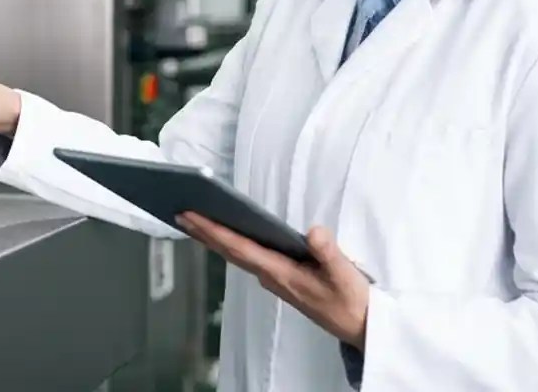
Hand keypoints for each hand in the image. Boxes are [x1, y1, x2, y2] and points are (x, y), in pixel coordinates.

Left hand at [178, 212, 369, 348]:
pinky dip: (231, 243)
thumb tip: (313, 231)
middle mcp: (271, 276)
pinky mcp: (280, 277)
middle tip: (178, 211)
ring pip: (236, 254)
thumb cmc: (351, 299)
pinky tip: (224, 232)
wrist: (359, 325)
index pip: (239, 248)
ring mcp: (274, 278)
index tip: (191, 216)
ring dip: (213, 237)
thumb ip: (329, 252)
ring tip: (192, 218)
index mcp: (281, 273)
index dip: (213, 231)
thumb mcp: (345, 274)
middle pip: (229, 251)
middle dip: (203, 232)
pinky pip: (248, 257)